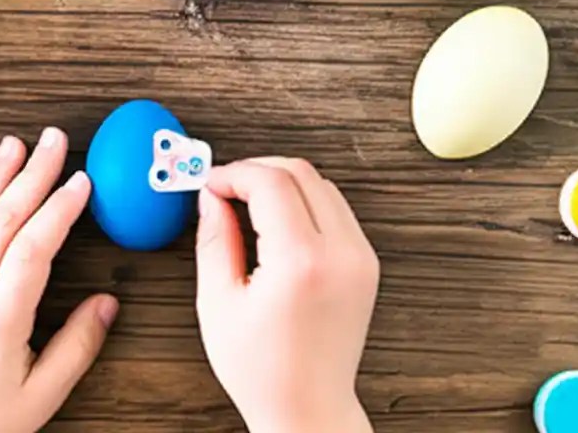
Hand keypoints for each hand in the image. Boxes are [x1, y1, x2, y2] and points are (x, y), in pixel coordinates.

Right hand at [195, 158, 378, 432]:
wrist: (308, 407)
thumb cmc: (264, 372)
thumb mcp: (219, 303)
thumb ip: (215, 240)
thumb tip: (212, 199)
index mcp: (302, 264)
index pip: (271, 182)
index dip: (235, 173)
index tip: (212, 183)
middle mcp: (340, 255)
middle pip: (301, 173)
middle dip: (258, 169)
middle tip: (226, 186)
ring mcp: (360, 258)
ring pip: (323, 185)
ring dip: (282, 182)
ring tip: (247, 204)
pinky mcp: (365, 264)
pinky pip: (336, 209)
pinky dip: (304, 202)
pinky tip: (276, 221)